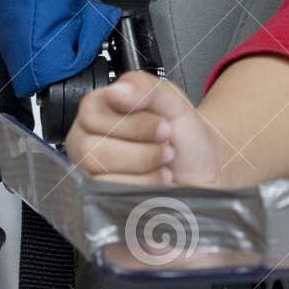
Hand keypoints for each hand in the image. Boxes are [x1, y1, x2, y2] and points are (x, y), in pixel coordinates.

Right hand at [67, 70, 225, 187]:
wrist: (203, 168)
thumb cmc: (183, 133)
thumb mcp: (172, 100)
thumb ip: (145, 88)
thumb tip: (116, 91)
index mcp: (97, 112)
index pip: (91, 115)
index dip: (132, 123)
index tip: (164, 125)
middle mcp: (85, 142)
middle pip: (92, 151)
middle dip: (142, 150)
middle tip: (168, 146)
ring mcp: (90, 174)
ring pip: (101, 177)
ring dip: (146, 169)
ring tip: (165, 164)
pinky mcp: (102, 200)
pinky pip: (111, 198)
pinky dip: (144, 188)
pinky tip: (158, 182)